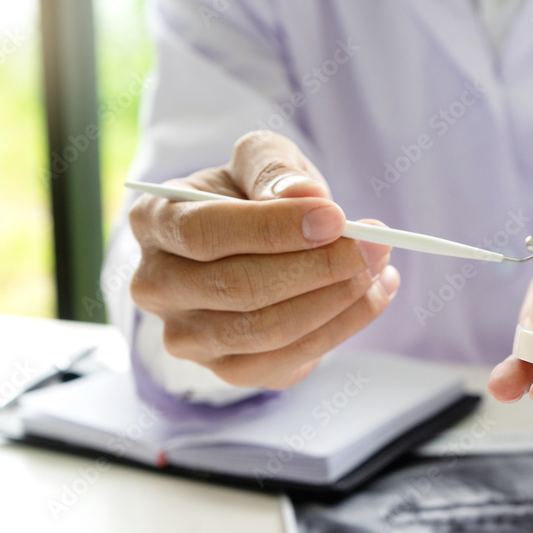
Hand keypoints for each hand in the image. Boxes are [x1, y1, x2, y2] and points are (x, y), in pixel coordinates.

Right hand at [129, 131, 399, 388]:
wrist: (246, 247)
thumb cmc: (249, 195)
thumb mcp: (258, 162)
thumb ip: (274, 169)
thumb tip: (307, 196)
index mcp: (154, 222)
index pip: (205, 232)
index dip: (272, 228)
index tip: (335, 218)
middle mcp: (157, 286)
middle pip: (237, 288)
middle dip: (317, 266)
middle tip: (374, 244)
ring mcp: (188, 337)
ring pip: (265, 330)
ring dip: (335, 300)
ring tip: (378, 266)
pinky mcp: (227, 370)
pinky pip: (286, 360)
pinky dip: (340, 328)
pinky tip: (372, 295)